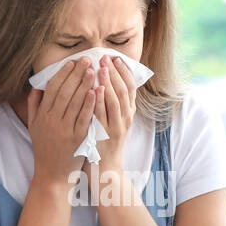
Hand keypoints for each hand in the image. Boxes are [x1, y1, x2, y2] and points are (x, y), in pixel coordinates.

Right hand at [28, 56, 95, 185]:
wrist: (51, 175)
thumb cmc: (44, 149)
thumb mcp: (33, 126)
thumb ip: (34, 106)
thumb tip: (36, 86)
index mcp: (42, 116)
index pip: (52, 89)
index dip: (62, 74)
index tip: (71, 62)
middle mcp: (51, 121)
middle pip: (64, 92)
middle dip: (76, 74)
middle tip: (86, 59)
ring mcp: (64, 130)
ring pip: (74, 103)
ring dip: (84, 84)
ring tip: (93, 70)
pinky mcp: (77, 139)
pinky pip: (83, 118)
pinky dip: (89, 104)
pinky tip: (96, 91)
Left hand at [91, 54, 136, 174]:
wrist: (106, 167)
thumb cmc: (105, 141)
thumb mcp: (113, 119)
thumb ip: (111, 102)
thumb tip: (107, 80)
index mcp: (128, 112)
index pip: (130, 87)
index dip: (124, 71)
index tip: (116, 58)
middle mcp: (126, 118)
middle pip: (124, 90)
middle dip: (116, 72)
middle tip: (107, 58)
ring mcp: (117, 127)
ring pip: (116, 101)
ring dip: (110, 83)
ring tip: (102, 68)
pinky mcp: (107, 135)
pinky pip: (104, 116)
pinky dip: (100, 101)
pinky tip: (95, 90)